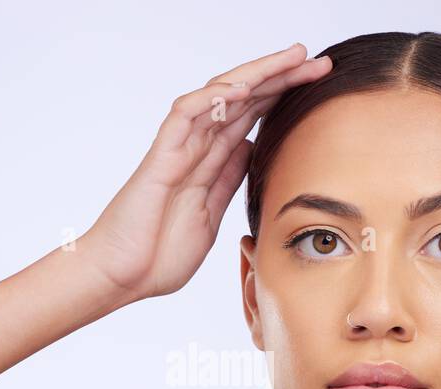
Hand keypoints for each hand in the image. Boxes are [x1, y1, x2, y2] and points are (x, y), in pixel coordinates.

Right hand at [79, 43, 331, 300]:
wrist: (120, 278)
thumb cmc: (156, 255)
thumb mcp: (210, 216)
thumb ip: (227, 182)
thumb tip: (249, 150)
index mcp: (210, 165)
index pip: (252, 118)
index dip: (283, 97)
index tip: (319, 84)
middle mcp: (195, 149)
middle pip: (243, 100)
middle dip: (281, 77)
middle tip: (320, 62)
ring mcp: (178, 150)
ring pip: (219, 97)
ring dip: (257, 75)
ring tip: (292, 58)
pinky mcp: (160, 158)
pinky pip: (185, 116)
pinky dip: (211, 99)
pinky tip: (240, 89)